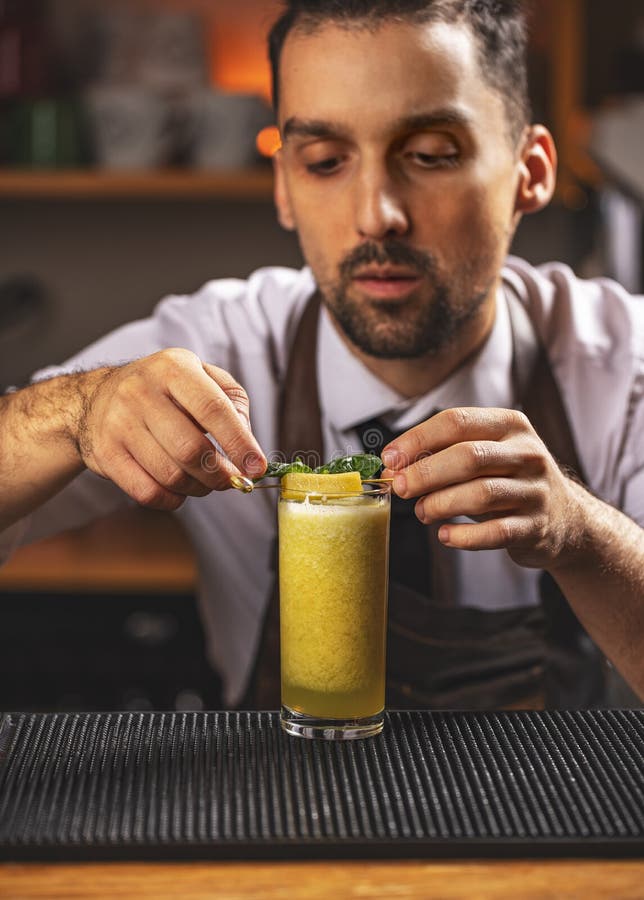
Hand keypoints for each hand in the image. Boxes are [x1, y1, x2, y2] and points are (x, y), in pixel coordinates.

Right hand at [74, 348, 265, 510]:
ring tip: (205, 482)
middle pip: (192, 449)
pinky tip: (179, 489)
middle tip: (232, 480)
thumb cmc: (164, 390)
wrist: (97, 397)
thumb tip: (247, 446)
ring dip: (198, 488)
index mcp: (173, 368)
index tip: (257, 467)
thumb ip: (233, 403)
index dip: (240, 443)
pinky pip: (148, 492)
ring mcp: (119, 424)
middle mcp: (141, 392)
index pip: (213, 409)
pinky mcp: (105, 454)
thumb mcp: (201, 377)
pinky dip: (172, 499)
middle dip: (220, 474)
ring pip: (171, 475)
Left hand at [381, 407, 584, 569]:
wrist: (564, 518)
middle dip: (425, 472)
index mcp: (509, 425)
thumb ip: (442, 455)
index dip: (417, 440)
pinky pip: (495, 532)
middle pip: (468, 455)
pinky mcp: (536, 527)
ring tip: (422, 512)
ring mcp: (535, 490)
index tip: (390, 459)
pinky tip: (445, 535)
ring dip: (440, 504)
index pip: (456, 421)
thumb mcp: (484, 456)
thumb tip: (393, 466)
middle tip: (400, 487)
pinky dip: (464, 536)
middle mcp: (527, 453)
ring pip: (481, 493)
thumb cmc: (508, 481)